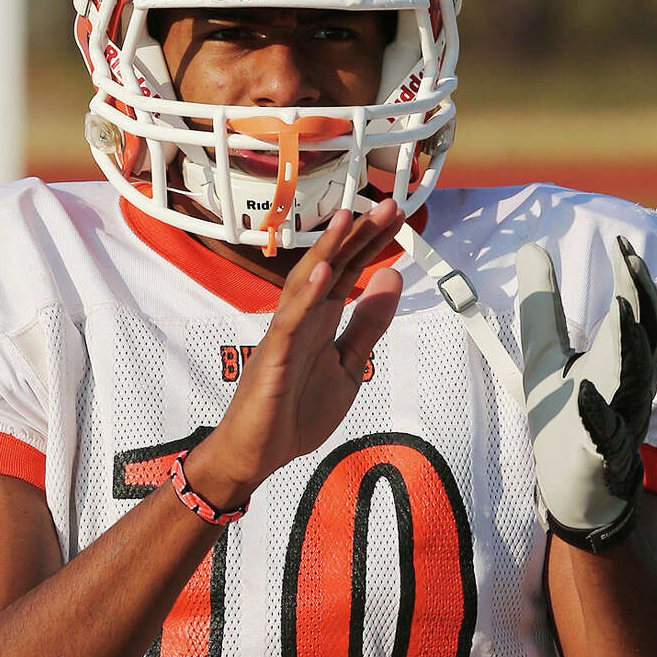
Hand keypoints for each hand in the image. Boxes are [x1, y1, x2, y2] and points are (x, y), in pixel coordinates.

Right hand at [187, 201, 404, 506]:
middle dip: (358, 236)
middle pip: (332, 267)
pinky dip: (306, 295)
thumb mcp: (350, 365)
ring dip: (327, 251)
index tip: (396, 216)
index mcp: (322, 319)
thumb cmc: (296, 410)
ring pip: (307, 284)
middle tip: (387, 205)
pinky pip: (291, 321)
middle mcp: (303, 317)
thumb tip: (392, 280)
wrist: (260, 451)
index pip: (350, 272)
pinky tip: (323, 273)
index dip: (372, 244)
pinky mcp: (275, 356)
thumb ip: (368, 325)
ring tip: (348, 220)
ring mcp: (287, 333)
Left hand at [516, 233, 656, 552]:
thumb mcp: (544, 357)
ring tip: (619, 310)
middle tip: (629, 263)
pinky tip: (585, 393)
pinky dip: (597, 413)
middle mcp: (630, 388)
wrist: (573, 493)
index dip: (635, 279)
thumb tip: (531, 247)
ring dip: (629, 346)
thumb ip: (541, 306)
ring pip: (635, 381)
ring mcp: (621, 423)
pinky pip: (605, 434)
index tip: (622, 245)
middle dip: (641, 301)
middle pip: (646, 339)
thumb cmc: (564, 423)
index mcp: (620, 362)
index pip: (639, 314)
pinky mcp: (602, 457)